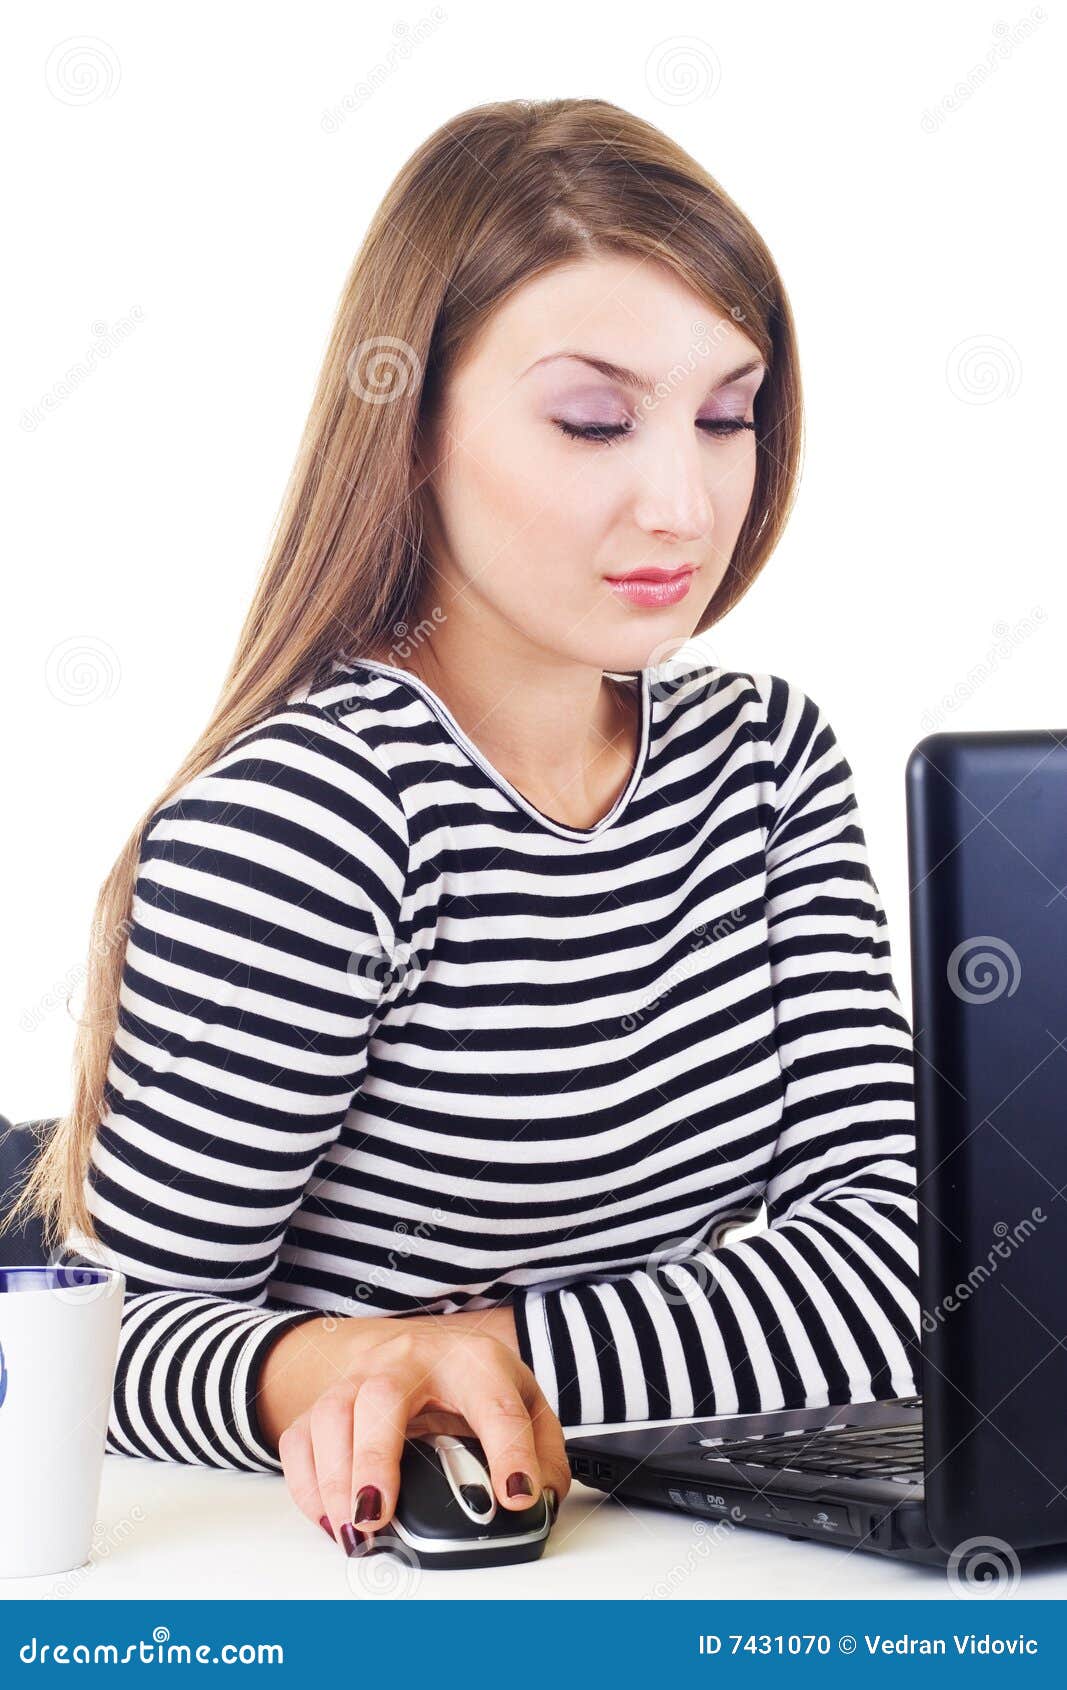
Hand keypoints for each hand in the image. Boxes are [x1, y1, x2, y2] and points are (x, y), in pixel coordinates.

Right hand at [268, 1312, 571, 1552]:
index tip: (516, 1496)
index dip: (509, 1451)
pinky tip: (329, 1518)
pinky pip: (301, 1437)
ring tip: (353, 1529)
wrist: (426, 1347)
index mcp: (473, 1361)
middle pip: (383, 1394)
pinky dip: (307, 1483)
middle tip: (377, 1516)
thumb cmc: (473, 1380)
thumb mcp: (524, 1401)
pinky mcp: (327, 1399)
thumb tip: (538, 1501)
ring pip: (332, 1412)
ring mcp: (362, 1376)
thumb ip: (542, 1452)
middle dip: (375, 1457)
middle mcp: (411, 1360)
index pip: (495, 1403)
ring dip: (335, 1476)